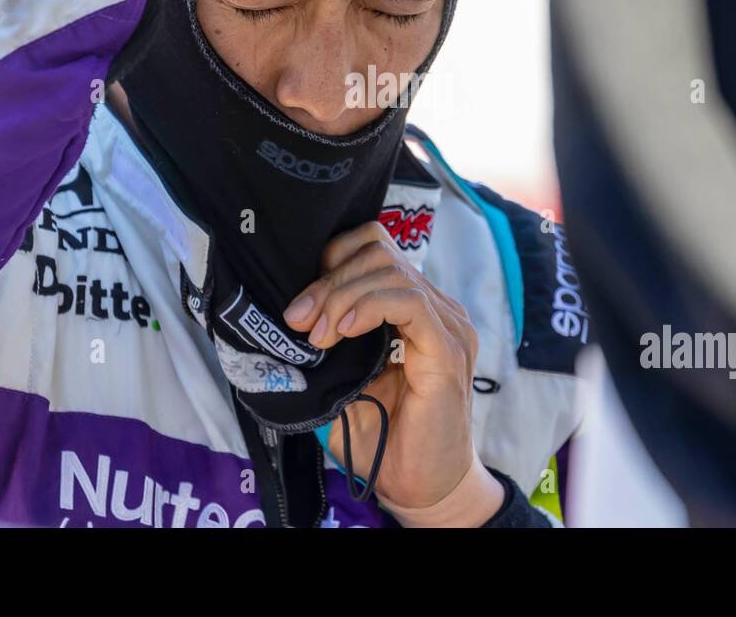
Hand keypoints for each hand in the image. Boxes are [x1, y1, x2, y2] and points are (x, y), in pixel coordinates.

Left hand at [283, 221, 502, 524]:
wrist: (420, 487)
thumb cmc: (384, 437)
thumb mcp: (344, 377)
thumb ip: (328, 338)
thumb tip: (287, 312)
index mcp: (416, 309)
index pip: (376, 248)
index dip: (334, 260)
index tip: (301, 302)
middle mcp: (438, 310)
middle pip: (380, 254)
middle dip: (329, 281)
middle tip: (298, 320)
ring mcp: (448, 327)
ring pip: (392, 272)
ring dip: (341, 296)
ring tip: (317, 334)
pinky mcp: (448, 350)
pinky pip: (410, 302)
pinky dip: (369, 306)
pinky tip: (343, 329)